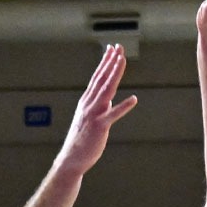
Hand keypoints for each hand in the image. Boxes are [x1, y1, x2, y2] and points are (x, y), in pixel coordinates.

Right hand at [53, 44, 137, 174]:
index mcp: (86, 101)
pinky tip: (134, 99)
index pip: (97, 77)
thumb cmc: (81, 140)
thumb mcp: (88, 118)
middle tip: (119, 47)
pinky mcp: (100, 126)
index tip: (111, 49)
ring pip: (107, 89)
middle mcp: (89, 103)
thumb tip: (107, 100)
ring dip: (115, 73)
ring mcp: (94, 114)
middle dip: (111, 61)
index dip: (105, 62)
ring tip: (122, 60)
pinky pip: (113, 114)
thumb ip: (97, 107)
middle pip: (102, 78)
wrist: (71, 158)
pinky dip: (124, 106)